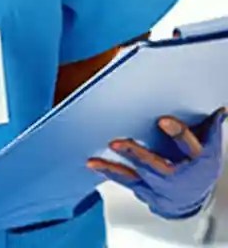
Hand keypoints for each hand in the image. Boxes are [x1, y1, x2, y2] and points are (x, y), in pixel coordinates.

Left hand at [89, 108, 226, 218]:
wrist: (192, 201)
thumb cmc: (200, 169)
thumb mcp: (210, 148)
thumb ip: (210, 128)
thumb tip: (221, 109)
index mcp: (197, 160)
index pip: (189, 145)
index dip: (178, 133)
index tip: (163, 120)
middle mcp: (176, 175)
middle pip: (156, 164)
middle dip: (137, 155)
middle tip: (117, 143)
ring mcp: (159, 186)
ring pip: (135, 175)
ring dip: (114, 167)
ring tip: (96, 159)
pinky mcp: (145, 191)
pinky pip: (125, 181)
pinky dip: (109, 172)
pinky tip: (94, 163)